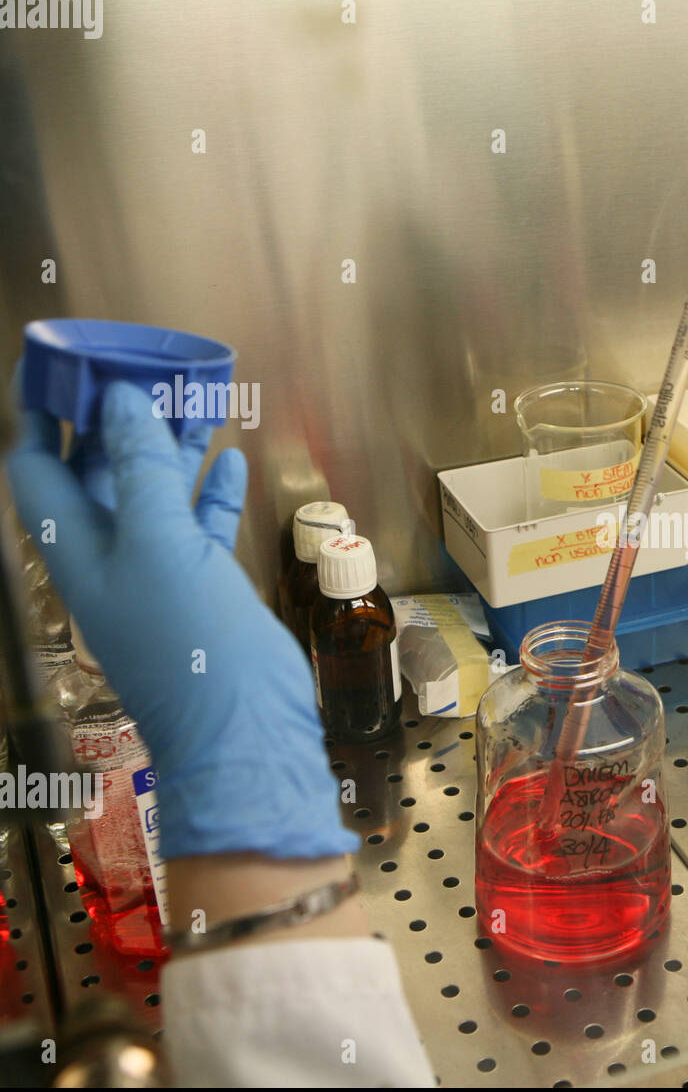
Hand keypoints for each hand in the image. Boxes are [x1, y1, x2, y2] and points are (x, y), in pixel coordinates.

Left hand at [6, 380, 358, 860]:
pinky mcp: (204, 587)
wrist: (244, 731)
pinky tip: (230, 462)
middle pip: (99, 471)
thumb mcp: (161, 546)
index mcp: (77, 546)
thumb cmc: (192, 647)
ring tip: (197, 397)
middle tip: (147, 367)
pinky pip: (199, 525)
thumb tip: (120, 401)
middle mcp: (109, 556)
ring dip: (172, 446)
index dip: (44, 410)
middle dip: (118, 419)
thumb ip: (141, 470)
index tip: (62, 360)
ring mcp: (157, 573)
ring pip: (155, 492)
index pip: (38, 463)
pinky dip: (212, 491)